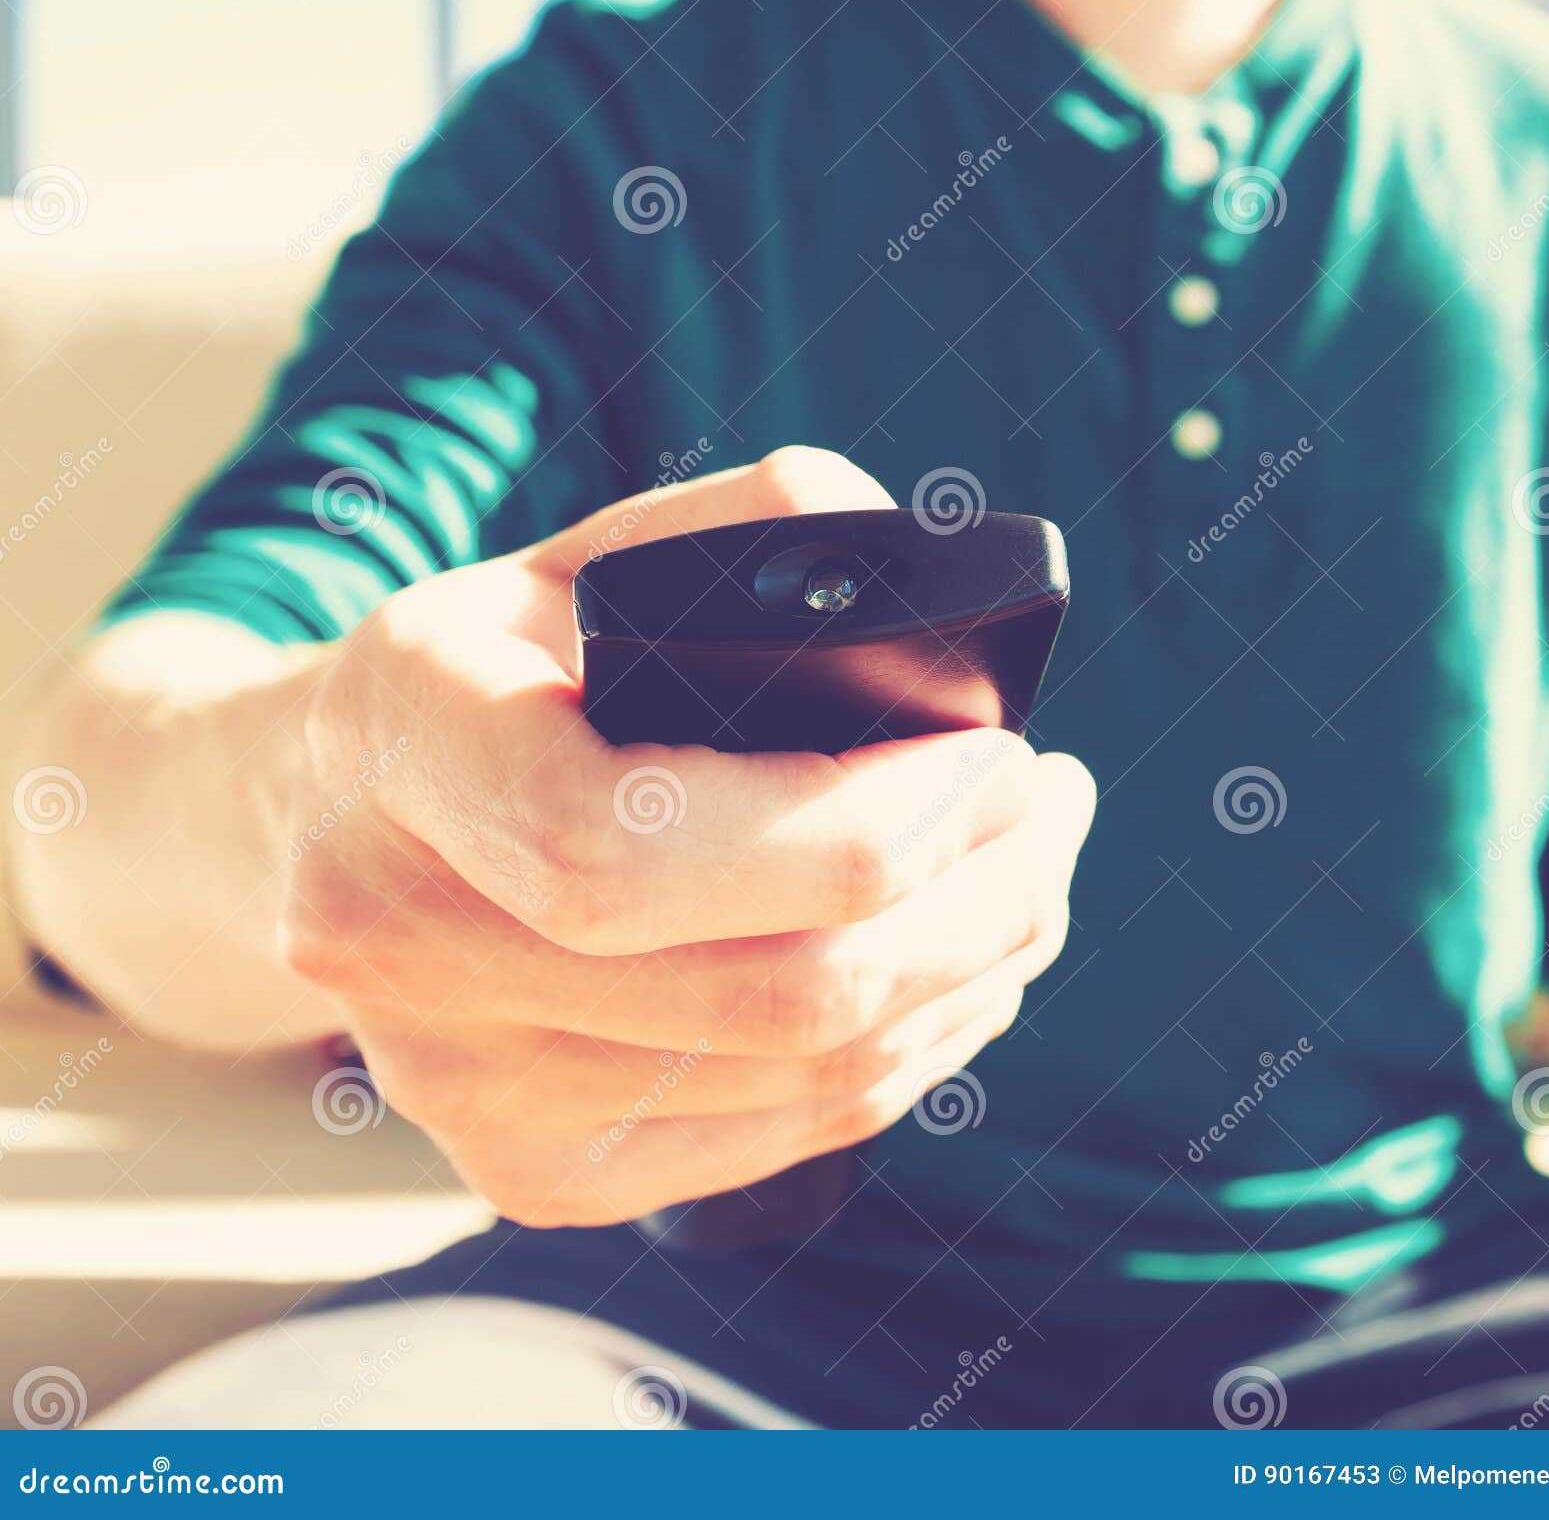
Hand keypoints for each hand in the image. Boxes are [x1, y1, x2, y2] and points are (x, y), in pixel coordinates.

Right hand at [280, 447, 1094, 1226]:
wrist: (337, 819)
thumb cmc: (491, 673)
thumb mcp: (580, 556)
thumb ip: (741, 530)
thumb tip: (921, 569)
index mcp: (406, 749)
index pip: (628, 844)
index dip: (859, 822)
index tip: (1002, 757)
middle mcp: (402, 947)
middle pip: (765, 987)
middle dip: (976, 898)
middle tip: (1059, 809)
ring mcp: (461, 1090)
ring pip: (802, 1076)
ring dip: (969, 975)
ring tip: (1038, 880)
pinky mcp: (529, 1170)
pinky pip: (782, 1136)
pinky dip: (908, 1056)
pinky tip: (962, 978)